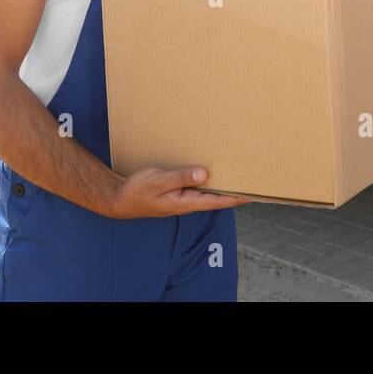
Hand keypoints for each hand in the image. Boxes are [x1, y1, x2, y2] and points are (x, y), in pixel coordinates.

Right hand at [108, 166, 250, 218]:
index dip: (236, 198)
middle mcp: (187, 202)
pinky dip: (207, 179)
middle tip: (252, 181)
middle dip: (233, 190)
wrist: (119, 198)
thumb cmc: (137, 191)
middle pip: (215, 198)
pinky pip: (196, 186)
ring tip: (238, 175)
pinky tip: (212, 171)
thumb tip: (204, 175)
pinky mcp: (176, 191)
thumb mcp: (158, 182)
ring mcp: (181, 197)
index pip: (216, 202)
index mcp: (185, 202)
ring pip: (207, 191)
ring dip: (221, 184)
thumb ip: (181, 178)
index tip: (253, 194)